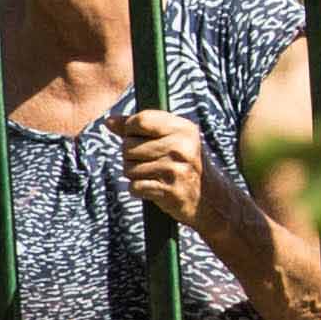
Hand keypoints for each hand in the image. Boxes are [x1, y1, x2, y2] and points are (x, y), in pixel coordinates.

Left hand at [113, 106, 226, 240]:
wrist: (211, 199)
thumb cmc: (184, 164)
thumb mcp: (171, 140)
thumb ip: (140, 128)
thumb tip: (109, 121)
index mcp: (183, 129)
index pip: (140, 120)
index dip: (129, 129)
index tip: (136, 137)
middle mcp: (181, 147)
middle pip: (128, 146)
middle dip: (131, 157)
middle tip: (149, 162)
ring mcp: (176, 169)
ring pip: (129, 168)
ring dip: (135, 175)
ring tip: (153, 176)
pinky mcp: (170, 191)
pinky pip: (135, 187)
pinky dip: (139, 190)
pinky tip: (154, 189)